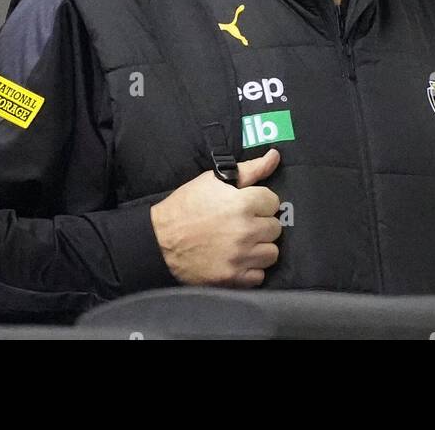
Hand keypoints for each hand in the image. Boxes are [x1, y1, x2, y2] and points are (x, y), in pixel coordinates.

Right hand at [150, 149, 282, 287]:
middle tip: (241, 224)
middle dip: (260, 224)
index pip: (273, 202)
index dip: (259, 202)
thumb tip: (274, 156)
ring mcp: (240, 257)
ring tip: (241, 243)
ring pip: (271, 253)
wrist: (159, 240)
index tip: (246, 206)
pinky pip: (259, 276)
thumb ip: (250, 169)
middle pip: (275, 228)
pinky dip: (250, 269)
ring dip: (259, 248)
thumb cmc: (185, 207)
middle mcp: (246, 231)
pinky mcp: (233, 279)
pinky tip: (237, 260)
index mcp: (243, 203)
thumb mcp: (213, 180)